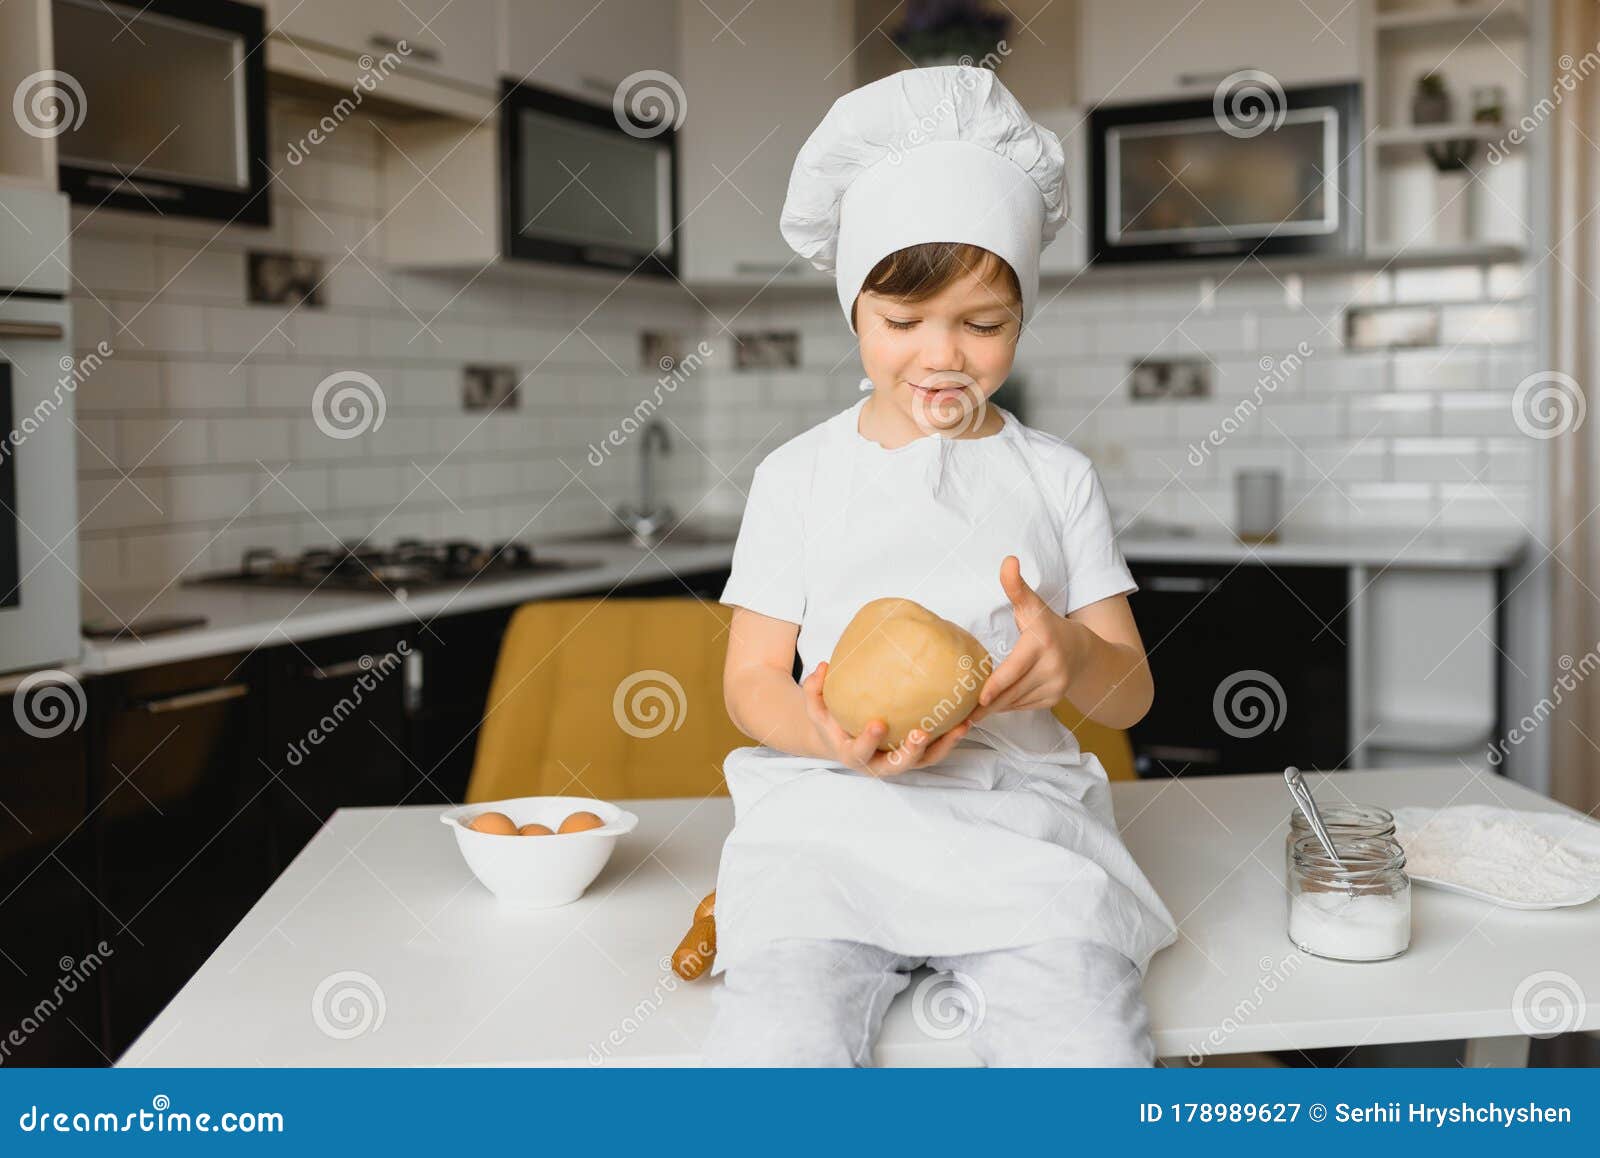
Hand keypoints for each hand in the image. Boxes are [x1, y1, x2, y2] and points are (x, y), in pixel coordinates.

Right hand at [802, 661, 973, 776]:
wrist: (844, 742)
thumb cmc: (833, 724)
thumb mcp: (817, 709)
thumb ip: (815, 690)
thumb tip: (824, 666)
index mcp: (854, 755)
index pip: (861, 751)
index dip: (869, 741)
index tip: (878, 723)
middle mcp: (879, 763)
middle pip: (898, 765)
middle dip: (911, 752)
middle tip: (921, 734)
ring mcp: (900, 760)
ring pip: (925, 761)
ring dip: (943, 746)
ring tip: (960, 726)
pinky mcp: (917, 755)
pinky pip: (937, 750)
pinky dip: (951, 738)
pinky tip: (965, 720)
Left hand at [966, 555, 1084, 724]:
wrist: (1083, 651)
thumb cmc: (1047, 625)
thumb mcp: (1032, 605)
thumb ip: (1016, 586)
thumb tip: (1008, 560)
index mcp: (1042, 643)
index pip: (1015, 668)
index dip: (996, 684)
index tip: (979, 697)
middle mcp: (1052, 667)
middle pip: (1012, 690)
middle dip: (987, 702)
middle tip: (961, 710)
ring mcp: (1055, 687)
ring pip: (1016, 702)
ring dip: (994, 706)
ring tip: (970, 711)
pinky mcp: (1053, 700)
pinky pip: (1023, 707)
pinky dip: (1007, 706)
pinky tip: (992, 704)